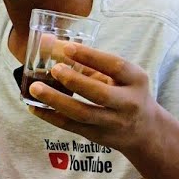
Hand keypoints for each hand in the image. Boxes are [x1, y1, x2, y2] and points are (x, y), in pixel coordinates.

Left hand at [27, 43, 160, 153]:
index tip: (68, 47)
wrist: (145, 130)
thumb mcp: (118, 76)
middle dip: (74, 81)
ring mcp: (112, 122)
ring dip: (56, 100)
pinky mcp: (97, 136)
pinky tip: (34, 106)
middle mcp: (127, 103)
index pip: (115, 66)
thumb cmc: (125, 92)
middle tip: (53, 69)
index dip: (91, 56)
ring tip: (34, 88)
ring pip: (82, 113)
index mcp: (136, 80)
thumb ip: (87, 61)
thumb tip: (50, 42)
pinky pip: (70, 126)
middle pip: (99, 93)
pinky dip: (50, 116)